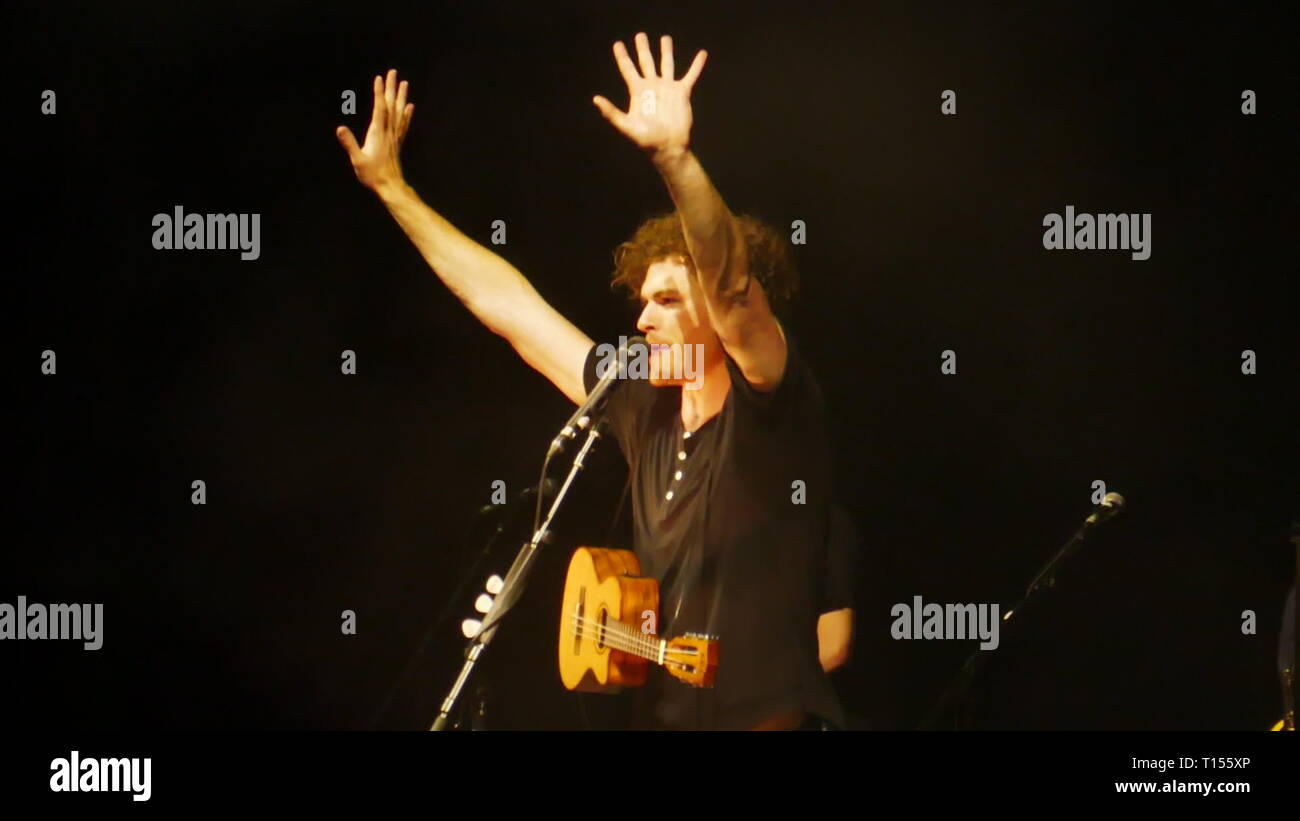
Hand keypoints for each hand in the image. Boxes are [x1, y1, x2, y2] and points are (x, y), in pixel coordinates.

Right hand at [336, 69, 413, 192]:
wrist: (390, 187)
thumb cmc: (372, 175)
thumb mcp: (357, 160)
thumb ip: (349, 143)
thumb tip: (339, 128)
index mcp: (377, 133)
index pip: (379, 108)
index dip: (379, 93)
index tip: (379, 78)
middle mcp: (388, 132)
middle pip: (390, 105)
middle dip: (391, 88)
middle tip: (393, 72)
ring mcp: (394, 137)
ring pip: (398, 112)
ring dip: (400, 96)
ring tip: (404, 83)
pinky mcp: (397, 143)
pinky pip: (402, 124)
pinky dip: (406, 114)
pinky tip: (409, 106)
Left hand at [593, 33, 705, 159]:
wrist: (668, 147)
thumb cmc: (646, 139)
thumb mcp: (626, 126)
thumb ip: (611, 112)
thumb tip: (595, 99)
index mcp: (638, 92)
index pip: (627, 69)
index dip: (622, 57)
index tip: (617, 44)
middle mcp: (652, 87)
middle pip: (646, 62)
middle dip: (643, 48)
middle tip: (640, 35)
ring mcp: (667, 88)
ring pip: (666, 64)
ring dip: (666, 51)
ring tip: (665, 38)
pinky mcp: (682, 93)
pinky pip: (690, 75)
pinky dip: (696, 65)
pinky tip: (702, 54)